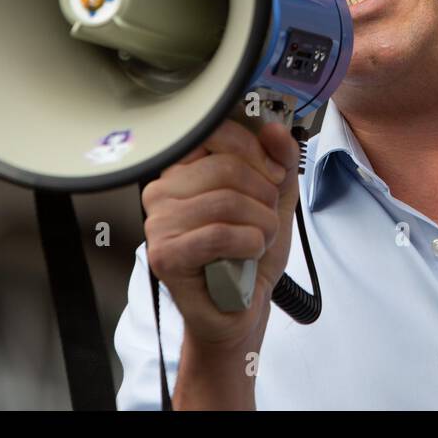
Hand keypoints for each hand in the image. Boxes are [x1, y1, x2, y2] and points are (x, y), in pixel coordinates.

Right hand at [141, 118, 300, 354]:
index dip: (256, 150)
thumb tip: (274, 129)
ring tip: (259, 240)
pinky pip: (219, 235)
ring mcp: (158, 223)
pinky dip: (249, 244)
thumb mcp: (274, 198)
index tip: (274, 176)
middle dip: (264, 195)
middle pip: (227, 167)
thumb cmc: (249, 254)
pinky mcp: (165, 255)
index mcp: (184, 170)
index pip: (216, 132)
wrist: (240, 309)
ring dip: (261, 224)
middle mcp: (162, 191)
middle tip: (267, 219)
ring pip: (227, 201)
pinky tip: (248, 255)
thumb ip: (279, 160)